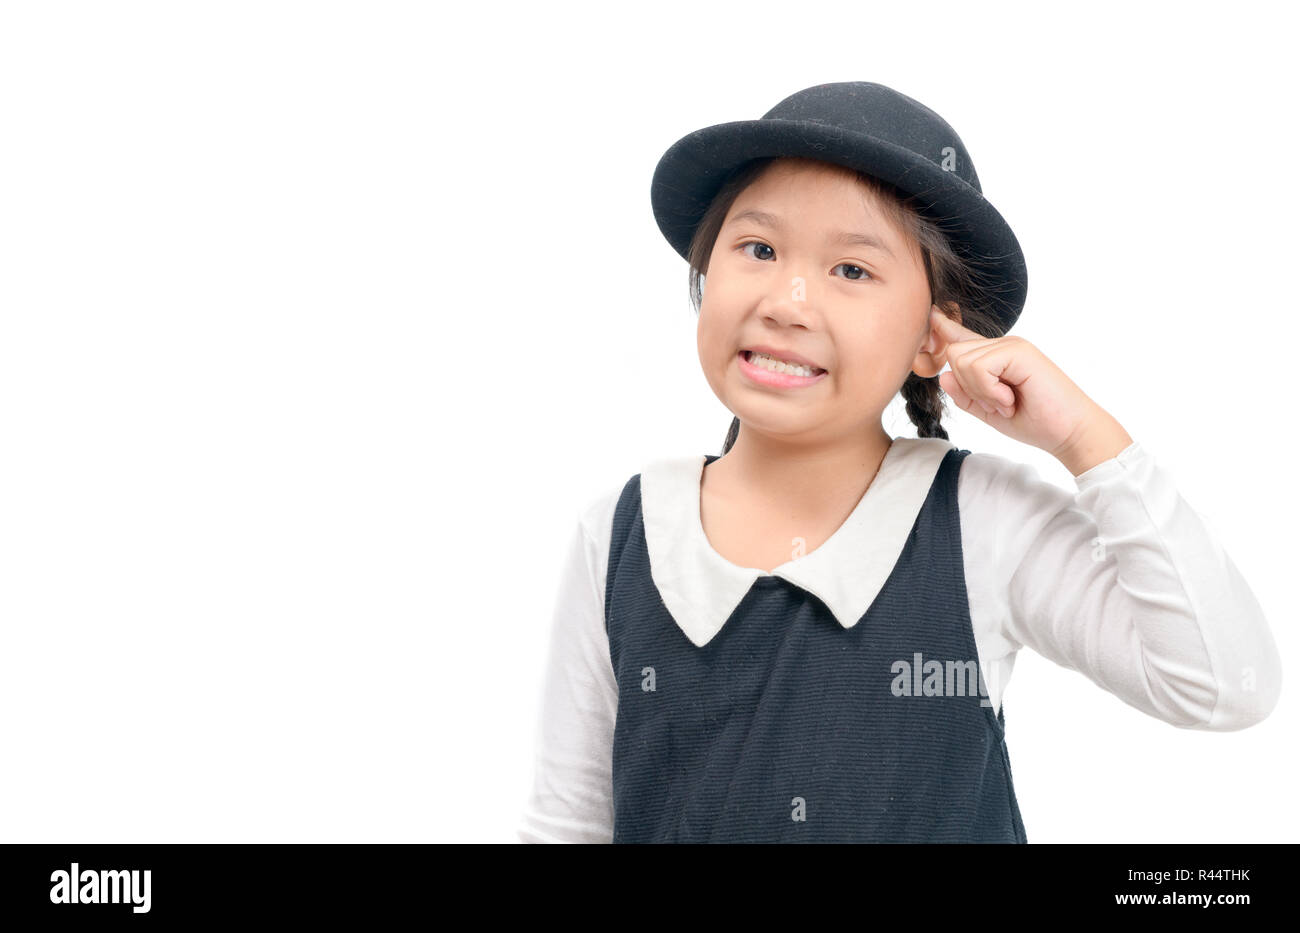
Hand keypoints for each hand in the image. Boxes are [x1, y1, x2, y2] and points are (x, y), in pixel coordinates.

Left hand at [928, 307, 1133, 475]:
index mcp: (995, 357)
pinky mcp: (1018, 351)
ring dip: (980, 391)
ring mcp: (1011, 345)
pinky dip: (988, 390)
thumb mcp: (990, 412)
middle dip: (968, 387)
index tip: (932, 312)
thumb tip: (944, 376)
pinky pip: (978, 366)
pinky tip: (1010, 399)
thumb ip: (966, 396)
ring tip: (1007, 402)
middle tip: (998, 403)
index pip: (963, 337)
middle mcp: (1003, 346)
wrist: (1069, 432)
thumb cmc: (1035, 422)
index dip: (944, 327)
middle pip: (954, 353)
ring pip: (962, 360)